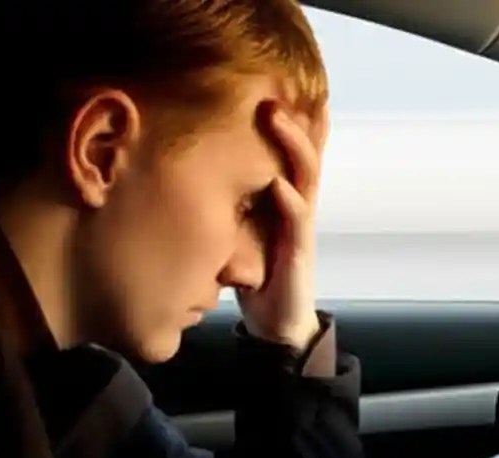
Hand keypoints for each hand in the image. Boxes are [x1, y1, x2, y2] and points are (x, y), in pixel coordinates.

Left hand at [236, 102, 329, 350]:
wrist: (278, 328)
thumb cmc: (258, 281)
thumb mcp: (240, 236)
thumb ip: (231, 210)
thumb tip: (193, 184)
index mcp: (285, 204)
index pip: (290, 156)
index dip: (290, 125)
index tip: (276, 89)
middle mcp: (297, 210)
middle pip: (302, 155)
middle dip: (291, 123)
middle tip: (271, 93)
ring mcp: (301, 230)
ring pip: (305, 177)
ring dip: (292, 147)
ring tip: (277, 119)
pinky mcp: (298, 254)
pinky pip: (298, 220)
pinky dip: (288, 200)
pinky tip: (278, 184)